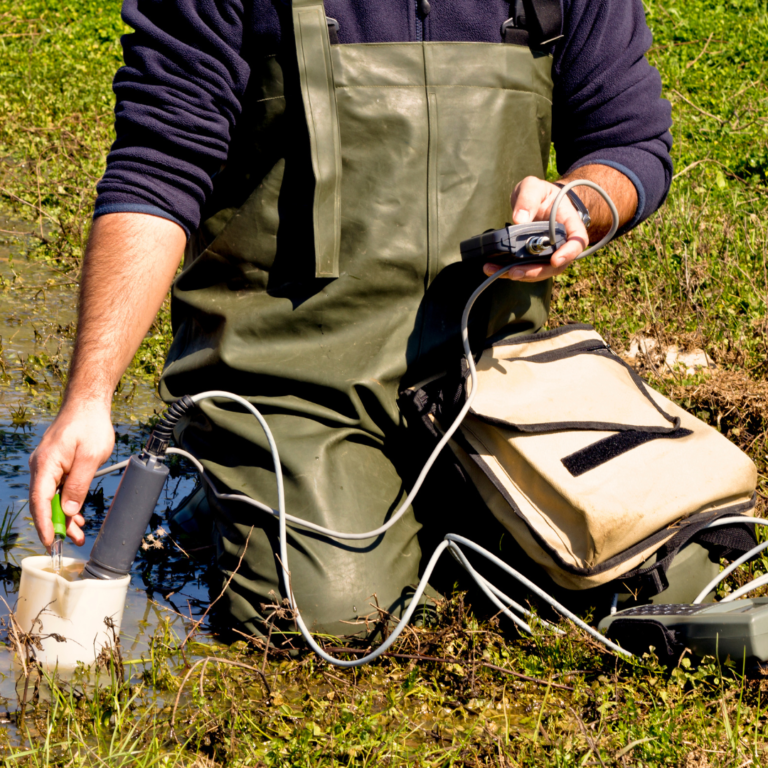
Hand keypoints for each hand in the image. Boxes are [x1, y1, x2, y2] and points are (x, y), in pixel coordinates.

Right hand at [29, 401, 114, 547]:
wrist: (88, 404)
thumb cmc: (90, 425)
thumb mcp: (90, 456)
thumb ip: (79, 484)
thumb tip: (69, 510)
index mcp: (46, 465)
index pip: (40, 501)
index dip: (45, 524)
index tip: (50, 541)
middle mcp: (43, 468)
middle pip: (45, 503)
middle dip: (56, 525)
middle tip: (70, 543)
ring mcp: (49, 467)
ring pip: (53, 498)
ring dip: (65, 517)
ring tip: (79, 534)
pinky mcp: (58, 466)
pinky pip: (59, 489)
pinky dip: (68, 503)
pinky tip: (77, 516)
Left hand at [484, 176, 588, 281]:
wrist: (533, 200)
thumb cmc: (539, 193)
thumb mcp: (533, 187)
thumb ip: (528, 198)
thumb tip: (519, 220)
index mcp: (569, 223)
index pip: (578, 241)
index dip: (569, 253)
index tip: (555, 260)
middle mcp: (561, 242)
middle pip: (556, 265)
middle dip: (536, 272)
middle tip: (515, 272)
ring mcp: (548, 253)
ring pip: (539, 271)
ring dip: (519, 275)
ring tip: (497, 271)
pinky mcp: (533, 258)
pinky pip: (525, 269)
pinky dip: (509, 271)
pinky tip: (493, 269)